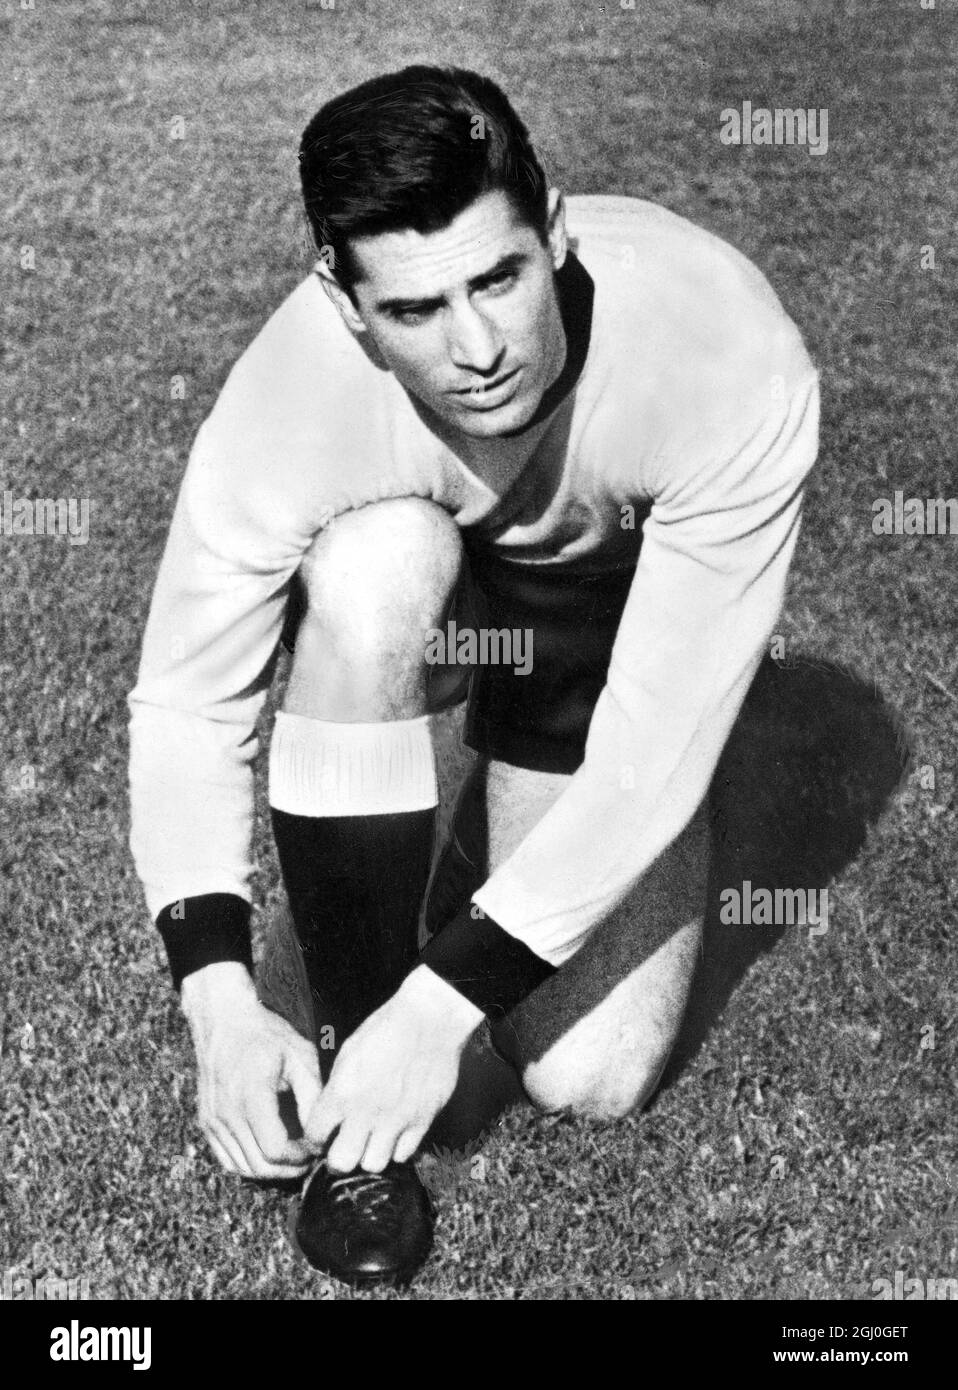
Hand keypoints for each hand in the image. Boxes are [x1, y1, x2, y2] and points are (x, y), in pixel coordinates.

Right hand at [181, 961, 321, 1180]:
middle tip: (310, 1157)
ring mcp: (213, 1120)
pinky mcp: (207, 1122)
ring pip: (243, 1168)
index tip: (316, 1147)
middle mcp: (227, 1113)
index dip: (301, 1157)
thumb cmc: (266, 1035)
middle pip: (260, 1166)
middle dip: (290, 1169)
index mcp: (252, 1096)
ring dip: (271, 1171)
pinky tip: (269, 1152)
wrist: (223, 1020)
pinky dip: (250, 1164)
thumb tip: (321, 1134)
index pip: (276, 1150)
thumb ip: (311, 1098)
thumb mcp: (299, 1057)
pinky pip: (228, 1160)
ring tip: (293, 1157)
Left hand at [303, 965, 483, 1173]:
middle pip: (341, 1163)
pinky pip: (404, 1154)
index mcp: (342, 1091)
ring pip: (374, 1164)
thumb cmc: (386, 1029)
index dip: (316, 1137)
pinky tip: (395, 1132)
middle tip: (344, 1145)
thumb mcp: (348, 1053)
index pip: (315, 1135)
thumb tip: (329, 1115)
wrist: (430, 1019)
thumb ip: (337, 1088)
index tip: (323, 1135)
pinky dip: (397, 1148)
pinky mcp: (422, 1121)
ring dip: (369, 1155)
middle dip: (338, 1158)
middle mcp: (366, 1111)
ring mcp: (396, 1119)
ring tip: (371, 1140)